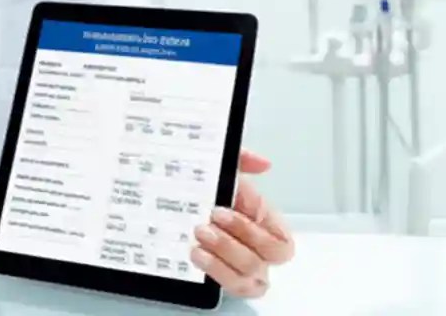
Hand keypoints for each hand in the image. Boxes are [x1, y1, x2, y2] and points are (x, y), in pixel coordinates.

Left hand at [191, 150, 295, 298]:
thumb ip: (240, 160)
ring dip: (225, 256)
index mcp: (264, 219)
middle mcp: (260, 246)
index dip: (253, 225)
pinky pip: (234, 286)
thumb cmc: (201, 189)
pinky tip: (196, 255)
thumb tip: (263, 163)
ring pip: (253, 274)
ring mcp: (245, 267)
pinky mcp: (225, 280)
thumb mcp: (217, 167)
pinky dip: (217, 272)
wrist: (166, 201)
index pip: (279, 233)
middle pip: (271, 255)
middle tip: (206, 224)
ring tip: (197, 239)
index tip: (218, 210)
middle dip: (240, 238)